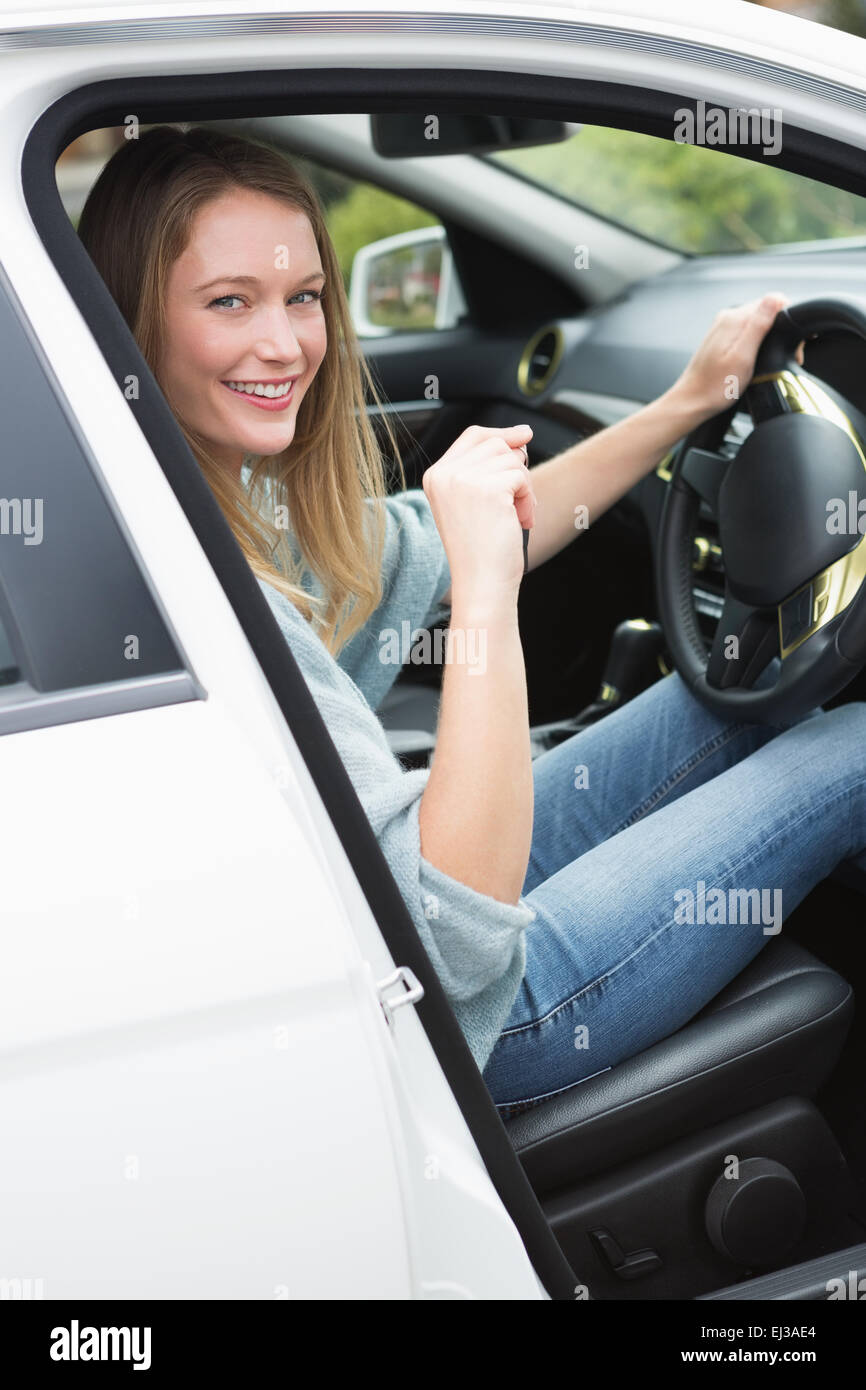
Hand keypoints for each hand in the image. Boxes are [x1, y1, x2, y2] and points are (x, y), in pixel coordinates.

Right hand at [422, 423, 535, 604]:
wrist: (481, 582)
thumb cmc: (481, 550)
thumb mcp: (473, 502)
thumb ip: (487, 468)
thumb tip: (522, 434)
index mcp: (435, 476)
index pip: (473, 436)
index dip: (501, 434)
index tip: (524, 437)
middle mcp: (445, 474)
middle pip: (496, 444)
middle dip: (515, 470)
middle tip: (516, 503)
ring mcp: (463, 479)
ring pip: (512, 459)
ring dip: (523, 488)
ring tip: (514, 517)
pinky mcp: (487, 488)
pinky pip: (521, 476)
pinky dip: (528, 500)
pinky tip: (519, 521)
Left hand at [670, 291, 805, 425]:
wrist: (692, 402)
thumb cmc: (716, 386)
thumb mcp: (743, 356)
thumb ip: (759, 325)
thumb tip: (776, 297)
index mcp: (734, 319)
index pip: (774, 302)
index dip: (788, 320)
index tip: (791, 344)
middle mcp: (728, 318)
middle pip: (767, 312)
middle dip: (781, 331)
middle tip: (783, 358)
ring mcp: (724, 328)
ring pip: (759, 323)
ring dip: (771, 339)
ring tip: (769, 361)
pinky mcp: (723, 338)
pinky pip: (748, 333)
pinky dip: (758, 344)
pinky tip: (756, 360)